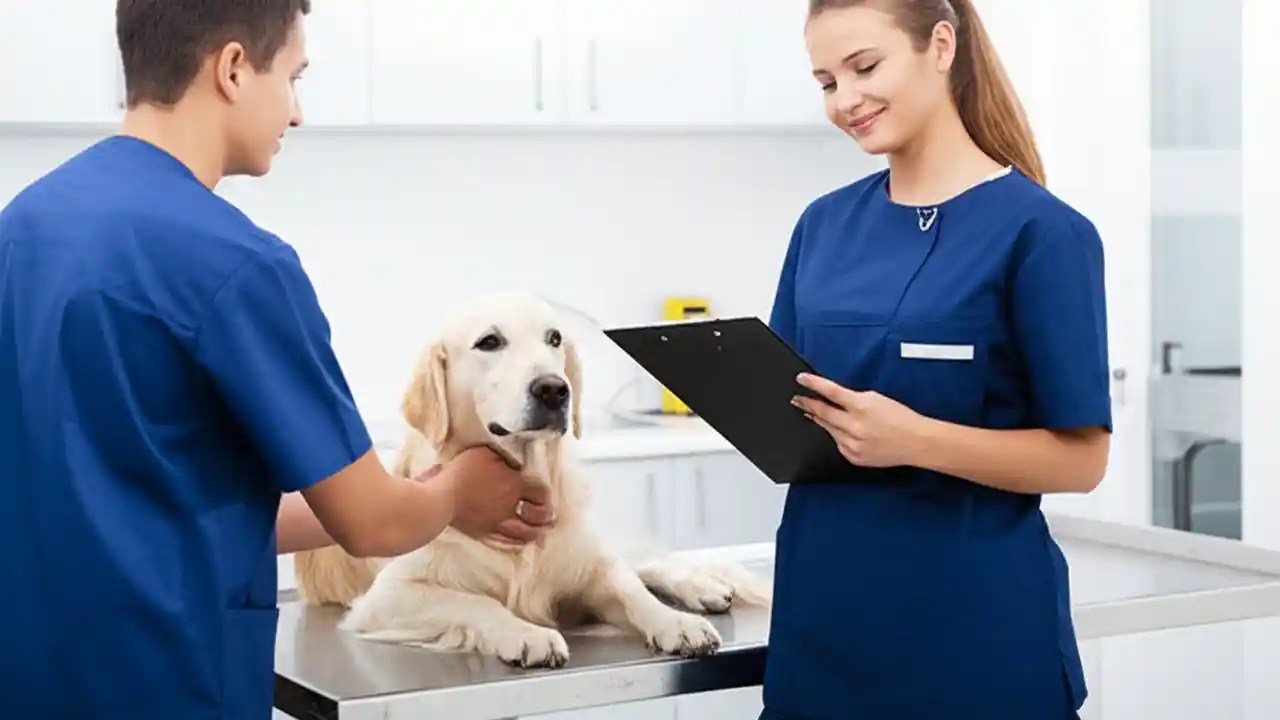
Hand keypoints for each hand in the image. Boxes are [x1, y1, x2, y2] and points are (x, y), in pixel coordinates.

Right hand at [425, 447, 555, 543]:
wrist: (439, 498)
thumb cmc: (462, 472)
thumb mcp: (484, 452)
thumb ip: (501, 456)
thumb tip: (511, 460)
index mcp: (514, 484)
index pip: (540, 491)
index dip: (546, 494)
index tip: (545, 495)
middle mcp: (510, 506)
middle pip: (536, 517)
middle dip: (545, 518)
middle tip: (550, 519)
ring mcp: (496, 523)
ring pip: (522, 533)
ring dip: (534, 534)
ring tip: (539, 534)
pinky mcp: (482, 533)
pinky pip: (503, 541)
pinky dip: (514, 543)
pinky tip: (517, 544)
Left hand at [791, 373, 928, 468]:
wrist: (916, 442)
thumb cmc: (901, 418)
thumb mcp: (876, 399)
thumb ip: (852, 399)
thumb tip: (834, 400)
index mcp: (861, 407)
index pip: (831, 392)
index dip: (813, 384)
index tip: (801, 379)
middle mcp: (855, 427)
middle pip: (823, 413)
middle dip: (807, 405)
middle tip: (797, 400)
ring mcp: (853, 444)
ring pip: (828, 429)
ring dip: (821, 420)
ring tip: (814, 413)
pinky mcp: (854, 457)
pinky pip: (838, 444)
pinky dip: (837, 436)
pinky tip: (842, 431)